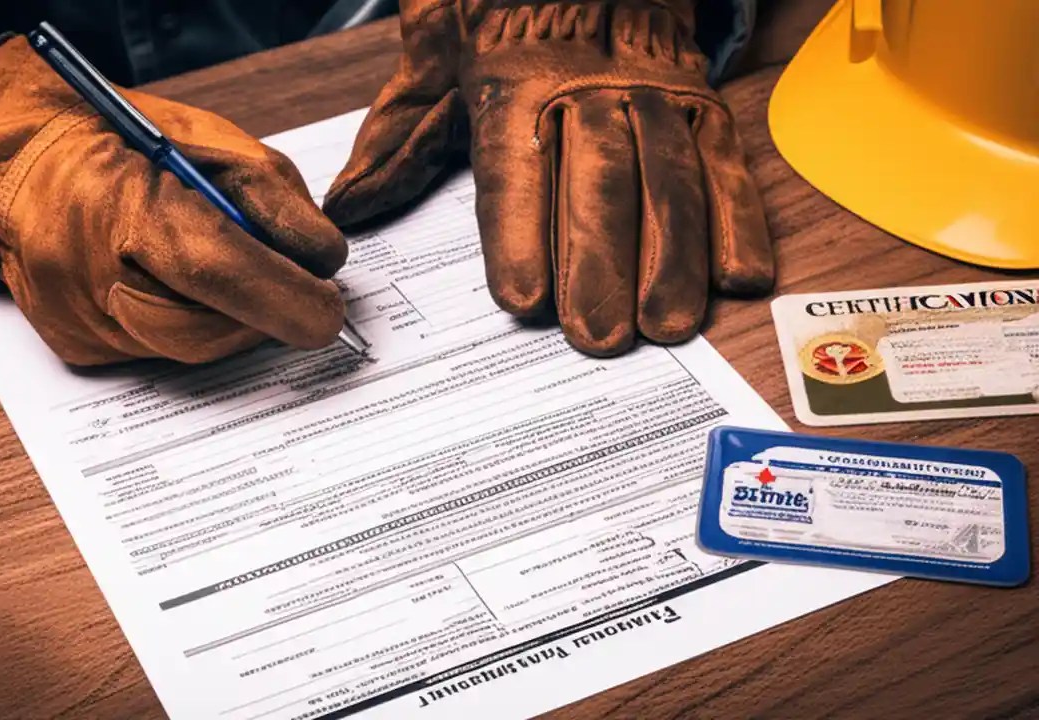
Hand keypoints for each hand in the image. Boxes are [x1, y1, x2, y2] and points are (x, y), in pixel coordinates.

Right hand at [0, 37, 346, 365]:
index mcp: (129, 208)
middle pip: (209, 330)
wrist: (19, 167)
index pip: (221, 271)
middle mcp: (95, 277)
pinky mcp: (79, 350)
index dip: (285, 298)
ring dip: (231, 323)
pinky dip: (189, 327)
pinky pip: (159, 356)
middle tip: (293, 294)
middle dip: (263, 315)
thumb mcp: (210, 143)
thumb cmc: (119, 144)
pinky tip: (179, 290)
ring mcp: (81, 322)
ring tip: (233, 279)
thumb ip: (272, 200)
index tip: (330, 310)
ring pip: (190, 352)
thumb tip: (322, 260)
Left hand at [324, 0, 773, 355]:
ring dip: (672, 255)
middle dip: (599, 262)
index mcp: (512, 86)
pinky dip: (736, 217)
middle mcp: (587, 88)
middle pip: (596, 180)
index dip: (521, 236)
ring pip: (665, 174)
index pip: (514, 169)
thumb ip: (402, 141)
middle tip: (598, 336)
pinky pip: (722, 158)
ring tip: (667, 324)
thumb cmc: (501, 23)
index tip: (521, 299)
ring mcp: (650, 93)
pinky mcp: (699, 100)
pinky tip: (737, 276)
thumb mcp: (437, 65)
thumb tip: (350, 205)